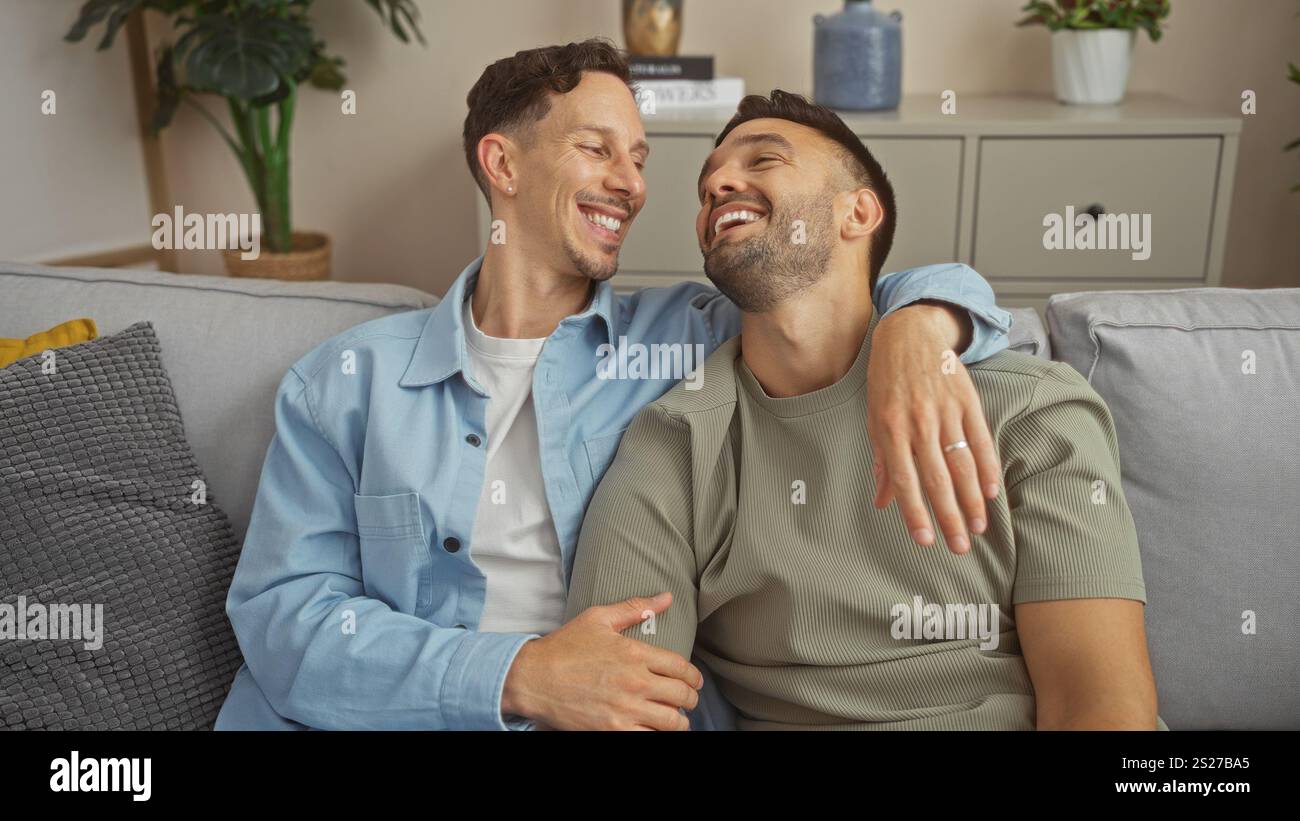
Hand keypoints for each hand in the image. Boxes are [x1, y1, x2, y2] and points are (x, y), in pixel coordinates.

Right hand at [501, 592, 702, 729]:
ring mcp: (625, 709)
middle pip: (682, 696)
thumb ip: (635, 608)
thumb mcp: (598, 618)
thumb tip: (665, 598)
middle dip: (690, 699)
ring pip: (672, 722)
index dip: (693, 677)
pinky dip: (657, 735)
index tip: (693, 682)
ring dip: (679, 721)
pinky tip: (654, 729)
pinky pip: (650, 738)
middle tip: (687, 701)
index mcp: (635, 654)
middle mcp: (635, 683)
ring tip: (675, 719)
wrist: (533, 678)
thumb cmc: (564, 647)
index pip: (682, 668)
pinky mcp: (613, 730)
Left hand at [867, 303, 1001, 553]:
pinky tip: (991, 493)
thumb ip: (882, 463)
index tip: (926, 541)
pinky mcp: (967, 402)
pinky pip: (980, 441)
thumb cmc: (887, 382)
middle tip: (960, 548)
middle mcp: (919, 424)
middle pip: (938, 480)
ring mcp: (945, 413)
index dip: (916, 514)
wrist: (909, 334)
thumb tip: (883, 503)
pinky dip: (987, 468)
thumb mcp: (874, 419)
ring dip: (972, 500)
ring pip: (962, 465)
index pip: (905, 482)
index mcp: (890, 431)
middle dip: (950, 517)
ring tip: (978, 527)